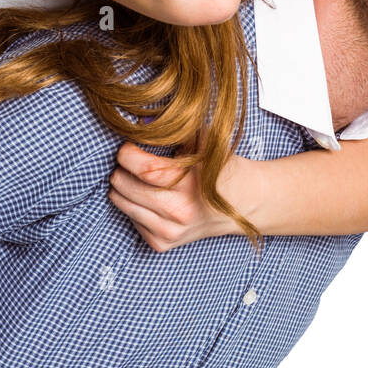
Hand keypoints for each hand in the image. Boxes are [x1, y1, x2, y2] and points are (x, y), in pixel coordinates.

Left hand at [108, 139, 249, 251]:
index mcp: (189, 185)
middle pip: (124, 186)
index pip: (143, 169)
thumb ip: (175, 132)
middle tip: (134, 162)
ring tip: (139, 178)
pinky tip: (150, 198)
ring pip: (122, 203)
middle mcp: (178, 212)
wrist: (245, 203)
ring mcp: (169, 232)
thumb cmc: (223, 169)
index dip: (127, 154)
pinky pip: (130, 220)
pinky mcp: (163, 244)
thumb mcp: (206, 143)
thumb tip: (141, 124)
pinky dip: (134, 206)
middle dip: (123, 169)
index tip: (129, 147)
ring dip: (124, 187)